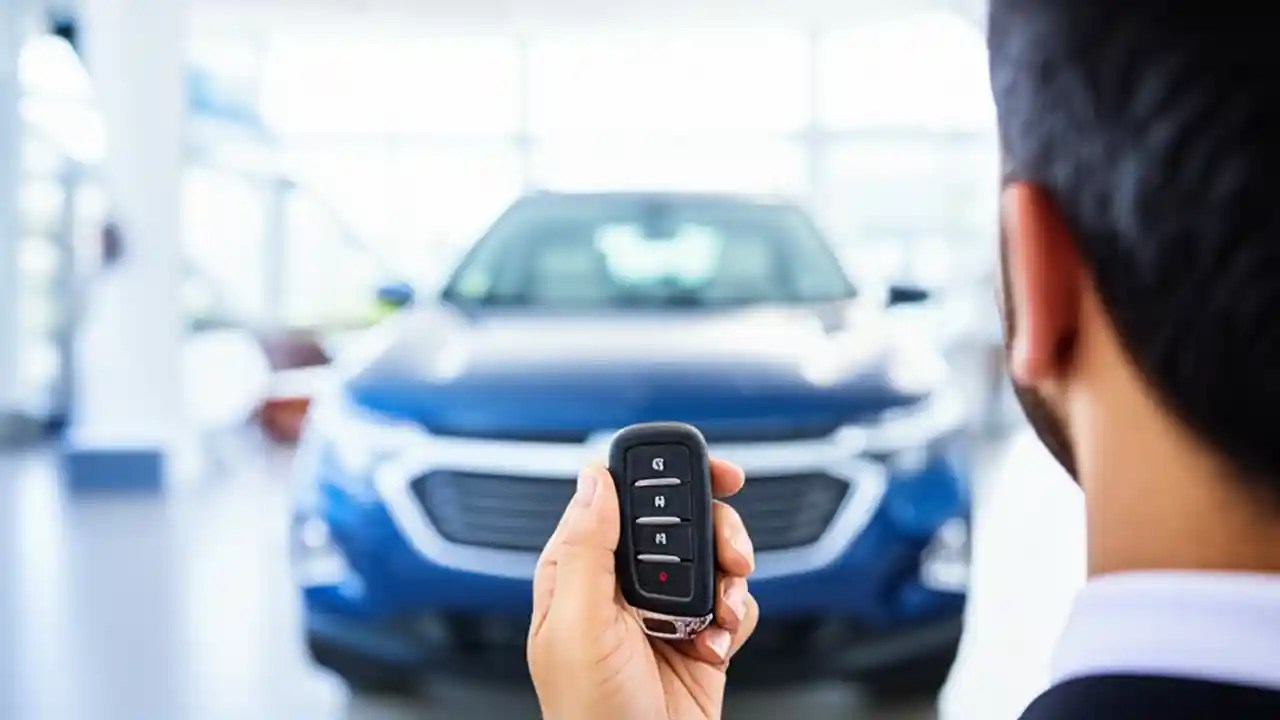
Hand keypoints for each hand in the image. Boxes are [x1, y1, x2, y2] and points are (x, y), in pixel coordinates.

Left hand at [528, 459, 758, 719]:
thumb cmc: (589, 715)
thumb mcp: (578, 624)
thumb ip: (587, 548)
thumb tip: (593, 480)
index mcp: (579, 571)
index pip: (618, 498)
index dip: (662, 476)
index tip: (707, 470)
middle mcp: (622, 586)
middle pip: (679, 521)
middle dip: (714, 528)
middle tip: (731, 548)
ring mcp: (663, 612)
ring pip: (713, 557)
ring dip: (731, 575)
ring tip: (723, 607)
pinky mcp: (699, 638)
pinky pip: (734, 603)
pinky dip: (738, 616)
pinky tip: (719, 639)